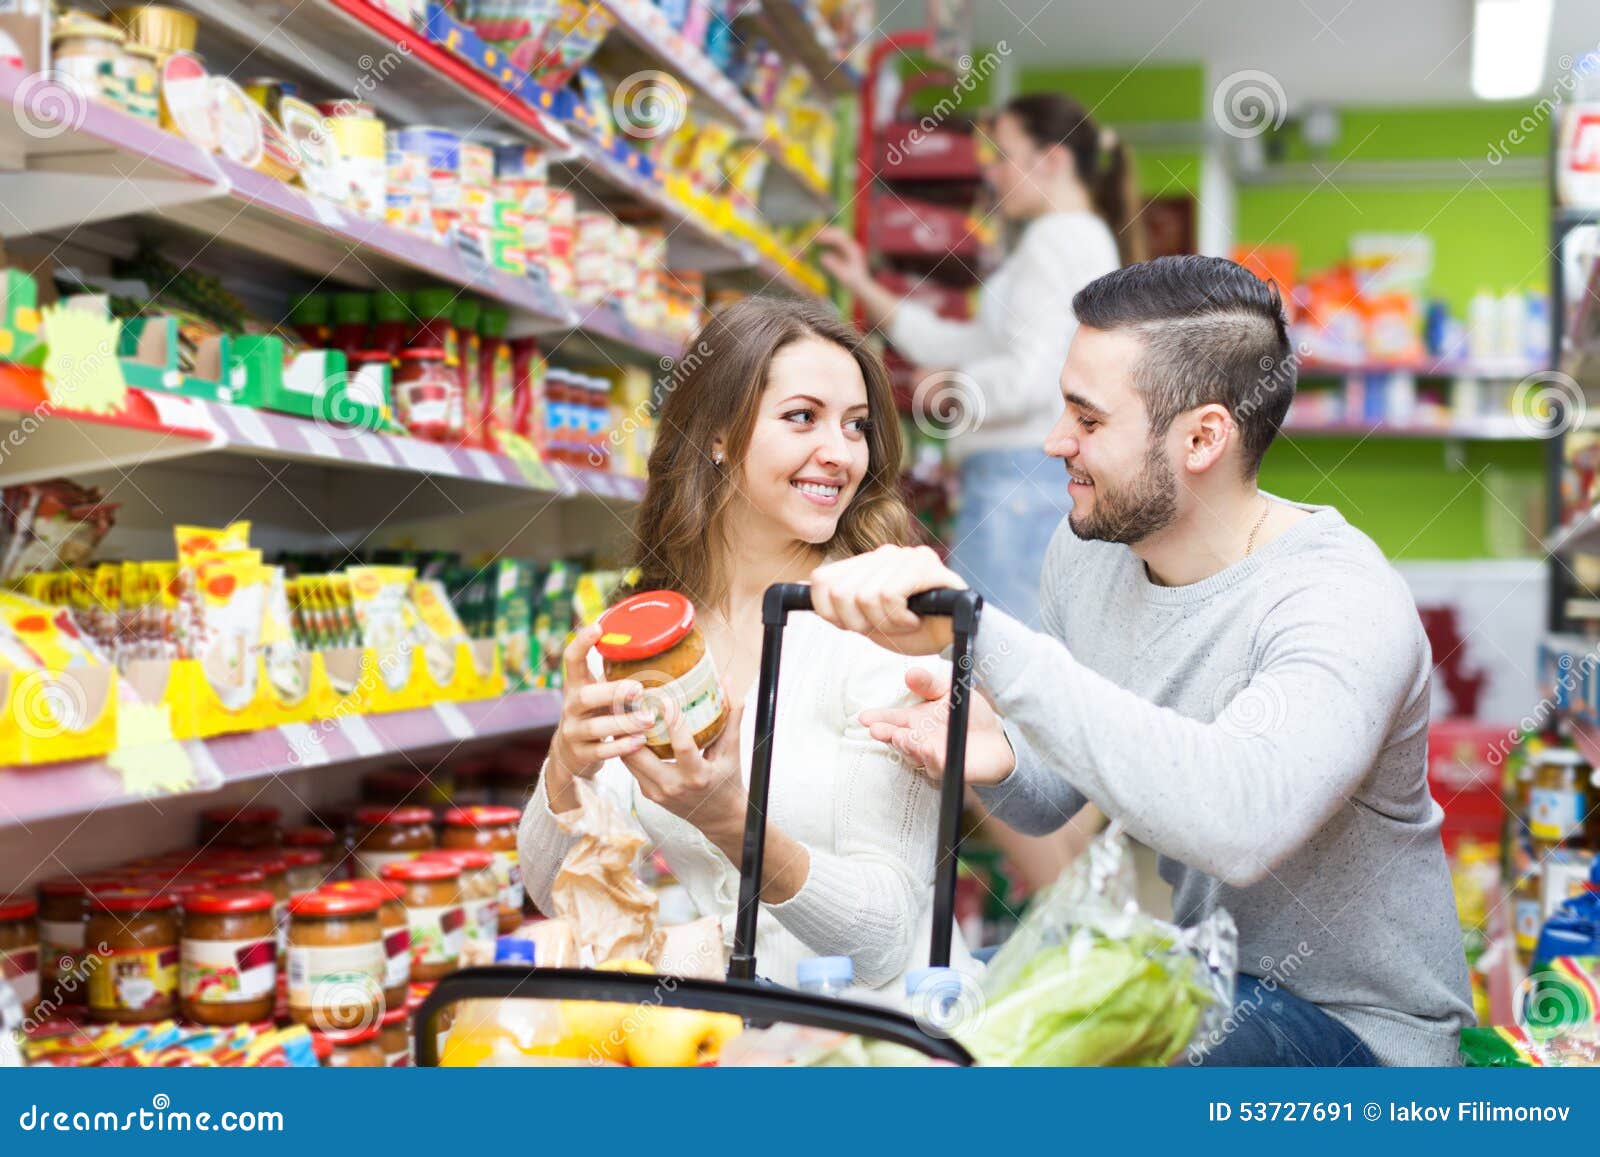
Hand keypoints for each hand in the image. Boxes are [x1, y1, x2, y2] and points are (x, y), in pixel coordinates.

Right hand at [545, 624, 654, 811]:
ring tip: (649, 720)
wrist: (570, 753)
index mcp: (577, 685)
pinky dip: (622, 746)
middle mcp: (570, 707)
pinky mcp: (580, 754)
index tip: (598, 626)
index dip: (582, 642)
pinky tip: (640, 742)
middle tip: (639, 689)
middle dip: (612, 692)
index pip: (572, 659)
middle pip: (584, 697)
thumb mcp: (599, 692)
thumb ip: (616, 676)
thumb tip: (654, 650)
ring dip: (624, 722)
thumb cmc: (595, 713)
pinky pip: (601, 752)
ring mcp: (573, 732)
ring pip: (595, 727)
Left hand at [621, 683, 748, 837]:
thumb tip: (727, 680)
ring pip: (629, 760)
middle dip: (632, 726)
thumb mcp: (733, 750)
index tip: (666, 698)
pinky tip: (628, 728)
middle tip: (630, 699)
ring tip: (624, 709)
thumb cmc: (727, 781)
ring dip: (625, 735)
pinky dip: (628, 746)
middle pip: (640, 754)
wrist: (719, 818)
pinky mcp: (647, 793)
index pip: (682, 747)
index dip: (673, 721)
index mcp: (698, 776)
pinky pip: (631, 766)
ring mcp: (657, 792)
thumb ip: (732, 715)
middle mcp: (674, 786)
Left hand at [809, 544, 964, 654]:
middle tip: (883, 626)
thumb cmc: (913, 629)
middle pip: (839, 591)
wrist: (953, 638)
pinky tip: (914, 619)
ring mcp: (904, 556)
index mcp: (866, 564)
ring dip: (883, 622)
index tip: (854, 625)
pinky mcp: (925, 565)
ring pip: (864, 596)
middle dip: (857, 621)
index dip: (829, 612)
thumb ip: (836, 603)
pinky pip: (889, 596)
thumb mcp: (865, 620)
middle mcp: (883, 554)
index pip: (821, 580)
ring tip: (903, 622)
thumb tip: (799, 588)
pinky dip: (899, 619)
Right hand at [814, 226, 870, 290]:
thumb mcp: (843, 276)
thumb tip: (823, 256)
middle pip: (839, 233)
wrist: (861, 286)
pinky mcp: (845, 250)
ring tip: (815, 237)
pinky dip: (827, 240)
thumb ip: (833, 266)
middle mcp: (852, 246)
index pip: (840, 238)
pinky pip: (836, 241)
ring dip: (827, 235)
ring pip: (837, 236)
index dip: (828, 236)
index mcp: (853, 250)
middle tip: (814, 234)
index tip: (817, 238)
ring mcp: (849, 247)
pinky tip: (819, 242)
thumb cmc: (852, 282)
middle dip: (827, 232)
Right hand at [861, 666, 1015, 786]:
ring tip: (902, 737)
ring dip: (907, 746)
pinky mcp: (950, 769)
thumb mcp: (949, 692)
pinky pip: (938, 766)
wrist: (997, 739)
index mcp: (916, 722)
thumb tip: (910, 673)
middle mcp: (919, 741)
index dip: (878, 719)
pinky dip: (932, 759)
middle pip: (898, 739)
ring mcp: (932, 757)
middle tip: (877, 730)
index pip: (893, 720)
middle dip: (887, 735)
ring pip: (914, 755)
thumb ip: (929, 684)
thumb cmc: (970, 716)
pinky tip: (928, 749)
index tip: (864, 718)